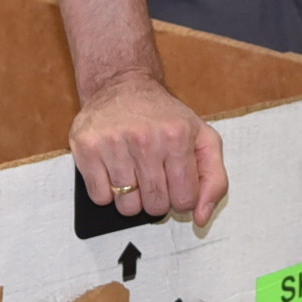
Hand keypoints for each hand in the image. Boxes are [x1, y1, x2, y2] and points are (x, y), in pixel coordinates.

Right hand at [71, 71, 227, 229]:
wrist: (122, 83)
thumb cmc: (163, 115)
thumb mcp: (202, 138)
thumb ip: (214, 179)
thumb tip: (200, 218)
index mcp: (178, 136)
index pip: (185, 200)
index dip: (181, 196)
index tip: (175, 180)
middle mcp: (145, 139)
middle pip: (155, 206)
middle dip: (156, 197)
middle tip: (153, 174)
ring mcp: (113, 143)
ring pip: (126, 207)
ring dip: (131, 197)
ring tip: (133, 171)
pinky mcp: (87, 148)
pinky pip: (100, 198)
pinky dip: (107, 192)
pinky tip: (114, 169)